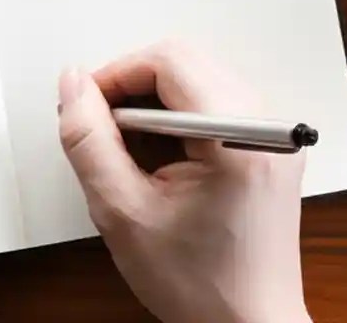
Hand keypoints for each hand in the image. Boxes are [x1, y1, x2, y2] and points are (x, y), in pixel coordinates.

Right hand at [57, 41, 311, 322]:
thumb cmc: (200, 286)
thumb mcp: (123, 212)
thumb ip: (89, 141)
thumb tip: (73, 85)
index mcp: (239, 135)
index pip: (170, 61)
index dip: (117, 74)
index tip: (86, 105)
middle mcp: (266, 124)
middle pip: (186, 62)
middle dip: (133, 86)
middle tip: (101, 129)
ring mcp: (272, 133)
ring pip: (199, 79)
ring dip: (154, 104)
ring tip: (128, 152)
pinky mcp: (269, 146)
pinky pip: (216, 104)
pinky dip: (178, 119)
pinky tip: (159, 158)